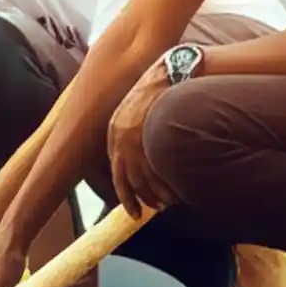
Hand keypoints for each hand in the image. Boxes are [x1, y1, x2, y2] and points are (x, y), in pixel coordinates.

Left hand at [108, 62, 178, 217]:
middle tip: (141, 212)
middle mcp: (120, 140)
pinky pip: (157, 173)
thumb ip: (129, 129)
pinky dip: (164, 188)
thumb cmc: (153, 89)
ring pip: (141, 181)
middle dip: (132, 199)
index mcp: (114, 133)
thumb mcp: (132, 108)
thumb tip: (137, 145)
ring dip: (151, 196)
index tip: (129, 201)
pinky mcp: (152, 142)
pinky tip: (172, 196)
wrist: (166, 74)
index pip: (115, 169)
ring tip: (161, 205)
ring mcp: (136, 142)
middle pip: (124, 180)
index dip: (123, 187)